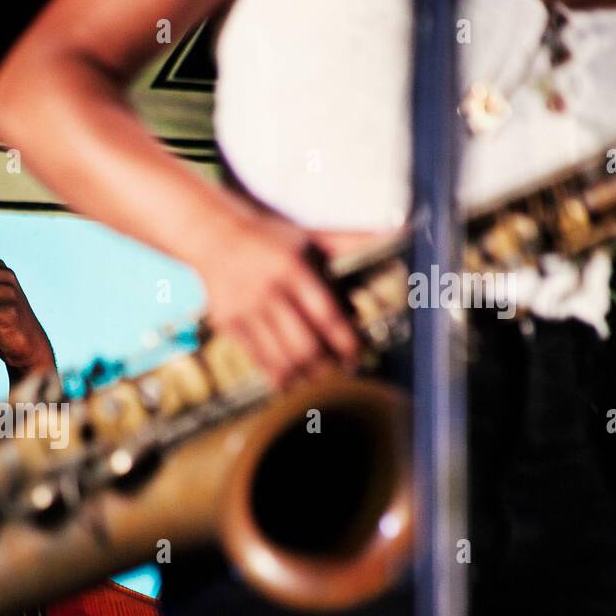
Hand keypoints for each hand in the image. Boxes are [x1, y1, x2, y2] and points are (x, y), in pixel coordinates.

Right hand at [199, 215, 360, 385]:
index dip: (345, 341)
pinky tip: (289, 383)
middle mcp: (269, 291)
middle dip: (327, 365)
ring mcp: (246, 310)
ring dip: (304, 375)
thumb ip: (352, 242)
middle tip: (343, 371)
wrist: (214, 234)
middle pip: (304, 345)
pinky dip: (275, 375)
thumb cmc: (270, 236)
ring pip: (279, 358)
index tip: (358, 355)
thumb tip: (401, 233)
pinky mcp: (229, 323)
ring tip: (319, 378)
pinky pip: (256, 359)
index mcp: (293, 269)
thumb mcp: (310, 236)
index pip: (326, 315)